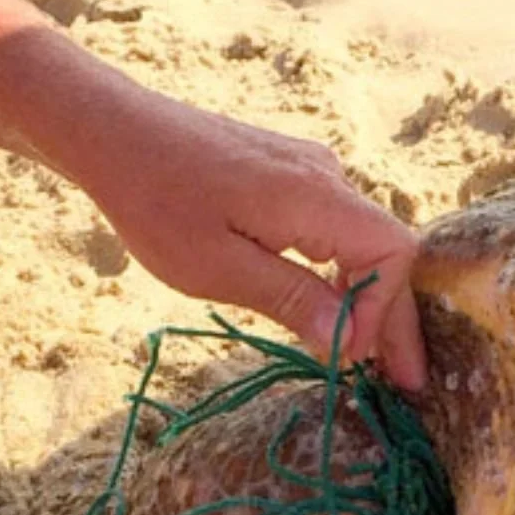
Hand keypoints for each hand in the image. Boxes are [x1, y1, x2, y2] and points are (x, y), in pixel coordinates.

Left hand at [76, 94, 427, 391]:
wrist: (114, 132)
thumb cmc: (156, 203)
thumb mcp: (217, 268)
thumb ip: (291, 300)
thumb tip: (348, 342)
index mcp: (316, 197)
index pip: (393, 254)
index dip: (387, 313)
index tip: (358, 363)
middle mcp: (326, 176)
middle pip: (387, 250)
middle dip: (393, 318)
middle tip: (400, 382)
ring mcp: (309, 170)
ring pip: (362, 241)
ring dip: (366, 298)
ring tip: (361, 356)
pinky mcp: (289, 174)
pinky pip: (336, 228)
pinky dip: (340, 273)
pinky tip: (326, 308)